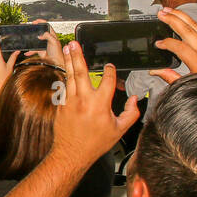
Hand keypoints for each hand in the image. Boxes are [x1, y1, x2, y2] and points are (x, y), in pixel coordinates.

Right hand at [30, 19, 66, 66]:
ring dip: (31, 39)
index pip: (46, 26)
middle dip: (35, 29)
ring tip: (26, 37)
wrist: (54, 62)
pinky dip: (30, 51)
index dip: (41, 22)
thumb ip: (48, 36)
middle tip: (30, 27)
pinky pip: (33, 50)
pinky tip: (27, 52)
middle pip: (40, 31)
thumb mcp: (54, 42)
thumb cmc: (57, 52)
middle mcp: (47, 38)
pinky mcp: (39, 50)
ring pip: (35, 40)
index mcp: (52, 35)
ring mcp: (42, 44)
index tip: (36, 21)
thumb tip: (40, 35)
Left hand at [49, 41, 139, 170]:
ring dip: (69, 61)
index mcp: (100, 104)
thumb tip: (136, 99)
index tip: (109, 67)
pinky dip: (65, 76)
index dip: (109, 71)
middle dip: (78, 55)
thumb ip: (131, 113)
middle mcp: (84, 100)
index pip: (106, 79)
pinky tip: (64, 68)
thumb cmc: (95, 143)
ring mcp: (70, 101)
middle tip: (74, 43)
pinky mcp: (61, 105)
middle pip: (81, 72)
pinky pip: (64, 87)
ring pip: (70, 77)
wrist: (71, 153)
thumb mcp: (119, 130)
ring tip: (67, 48)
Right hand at [150, 7, 196, 88]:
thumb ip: (171, 77)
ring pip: (195, 25)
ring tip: (168, 10)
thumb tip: (156, 71)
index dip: (166, 43)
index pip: (179, 47)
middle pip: (187, 29)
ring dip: (180, 16)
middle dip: (172, 19)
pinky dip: (190, 22)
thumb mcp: (191, 84)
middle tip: (160, 13)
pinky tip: (182, 18)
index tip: (158, 43)